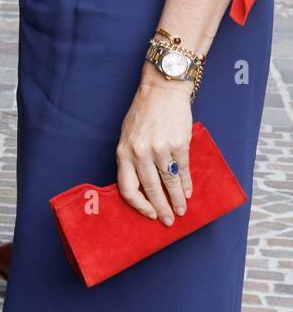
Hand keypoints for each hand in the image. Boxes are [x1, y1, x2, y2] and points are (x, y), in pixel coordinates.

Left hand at [116, 66, 194, 224]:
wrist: (161, 90)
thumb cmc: (143, 114)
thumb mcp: (128, 136)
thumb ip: (132, 159)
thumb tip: (141, 186)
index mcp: (123, 151)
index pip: (127, 187)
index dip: (138, 205)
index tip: (148, 214)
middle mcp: (139, 152)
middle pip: (150, 189)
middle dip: (161, 208)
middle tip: (169, 221)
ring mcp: (159, 148)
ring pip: (169, 182)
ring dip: (177, 199)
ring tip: (182, 210)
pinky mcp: (178, 144)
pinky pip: (183, 170)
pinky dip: (186, 184)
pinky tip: (189, 192)